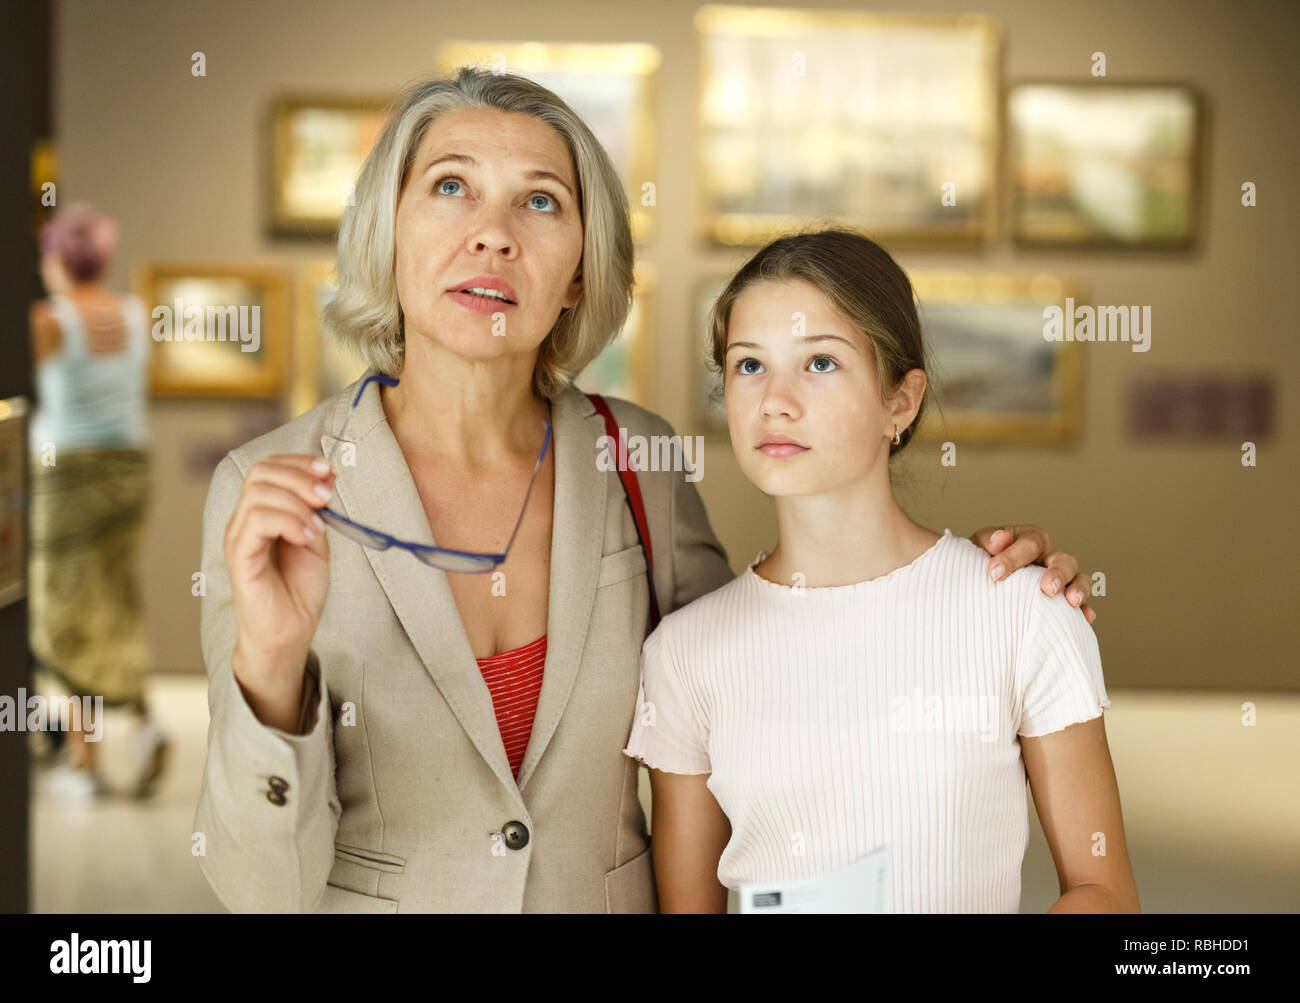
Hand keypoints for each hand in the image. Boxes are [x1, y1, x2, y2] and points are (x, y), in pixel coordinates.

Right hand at [224, 455, 334, 708]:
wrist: (290, 632)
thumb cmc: (300, 589)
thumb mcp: (315, 540)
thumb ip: (315, 510)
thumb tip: (325, 478)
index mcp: (262, 512)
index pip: (269, 468)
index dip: (299, 462)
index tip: (330, 471)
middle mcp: (244, 520)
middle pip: (261, 473)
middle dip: (300, 477)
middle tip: (327, 497)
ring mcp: (239, 538)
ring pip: (258, 494)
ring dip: (297, 504)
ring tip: (317, 528)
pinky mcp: (239, 559)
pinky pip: (256, 523)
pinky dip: (288, 522)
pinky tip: (307, 537)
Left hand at [968, 525, 1096, 624]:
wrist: (976, 585)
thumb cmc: (980, 563)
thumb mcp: (979, 547)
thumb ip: (989, 540)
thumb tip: (1000, 539)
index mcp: (1029, 540)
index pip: (1031, 543)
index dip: (1014, 557)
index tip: (994, 574)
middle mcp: (1049, 558)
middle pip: (1063, 560)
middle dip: (1057, 573)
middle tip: (1047, 588)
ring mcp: (1059, 580)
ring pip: (1078, 579)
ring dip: (1078, 589)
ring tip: (1072, 601)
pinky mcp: (1061, 603)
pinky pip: (1079, 605)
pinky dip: (1084, 611)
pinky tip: (1085, 618)